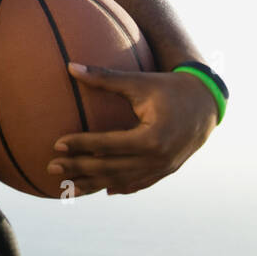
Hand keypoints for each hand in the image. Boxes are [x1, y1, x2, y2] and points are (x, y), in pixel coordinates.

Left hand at [46, 62, 219, 197]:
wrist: (205, 104)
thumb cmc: (168, 87)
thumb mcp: (138, 81)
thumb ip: (104, 77)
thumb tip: (69, 66)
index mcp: (151, 138)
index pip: (108, 146)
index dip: (81, 146)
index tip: (56, 144)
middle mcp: (157, 159)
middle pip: (111, 169)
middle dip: (80, 170)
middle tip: (51, 167)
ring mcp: (162, 169)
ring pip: (122, 182)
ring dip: (93, 184)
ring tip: (66, 187)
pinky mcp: (165, 171)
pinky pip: (138, 183)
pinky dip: (118, 187)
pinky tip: (101, 189)